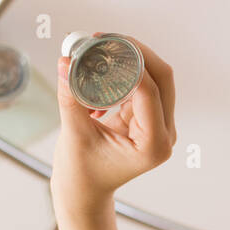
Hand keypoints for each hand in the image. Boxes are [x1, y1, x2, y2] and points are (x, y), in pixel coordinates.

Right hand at [52, 34, 176, 217]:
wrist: (84, 191)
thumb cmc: (81, 173)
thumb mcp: (74, 134)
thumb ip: (71, 96)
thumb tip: (65, 61)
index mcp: (154, 145)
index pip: (150, 93)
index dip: (130, 65)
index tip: (102, 46)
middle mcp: (163, 134)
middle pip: (162, 78)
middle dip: (136, 53)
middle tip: (104, 38)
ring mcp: (159, 124)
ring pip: (155, 77)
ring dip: (129, 58)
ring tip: (97, 48)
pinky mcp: (148, 116)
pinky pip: (141, 83)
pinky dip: (122, 71)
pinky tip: (98, 68)